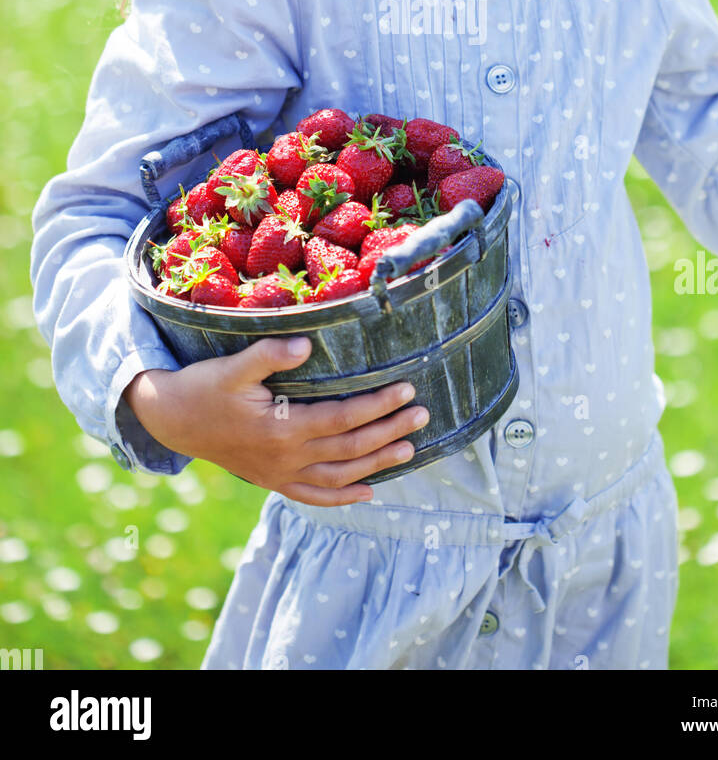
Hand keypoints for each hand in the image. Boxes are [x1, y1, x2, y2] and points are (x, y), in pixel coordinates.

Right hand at [123, 338, 429, 505]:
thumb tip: (306, 344)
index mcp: (281, 428)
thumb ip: (269, 355)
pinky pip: (312, 495)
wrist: (171, 419)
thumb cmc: (204, 387)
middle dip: (389, 431)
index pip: (342, 418)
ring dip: (376, 464)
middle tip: (422, 414)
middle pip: (349, 448)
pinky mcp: (271, 481)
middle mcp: (285, 457)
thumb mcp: (233, 366)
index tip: (406, 390)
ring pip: (338, 475)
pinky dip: (342, 497)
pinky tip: (368, 494)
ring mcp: (279, 474)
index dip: (377, 405)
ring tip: (410, 449)